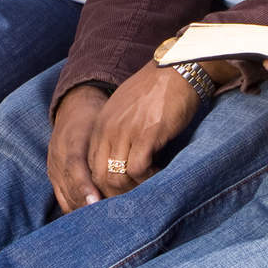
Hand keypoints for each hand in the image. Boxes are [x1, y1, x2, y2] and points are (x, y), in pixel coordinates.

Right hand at [47, 85, 108, 213]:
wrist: (72, 110)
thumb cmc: (95, 117)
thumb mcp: (104, 122)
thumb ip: (116, 141)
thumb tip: (143, 158)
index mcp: (71, 141)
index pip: (74, 166)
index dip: (84, 186)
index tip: (95, 201)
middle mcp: (58, 158)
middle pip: (70, 189)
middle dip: (90, 206)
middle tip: (113, 219)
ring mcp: (54, 171)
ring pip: (67, 200)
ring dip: (87, 213)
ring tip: (110, 223)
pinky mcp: (55, 181)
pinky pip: (65, 203)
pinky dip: (80, 213)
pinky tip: (98, 220)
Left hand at [83, 61, 200, 201]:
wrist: (176, 70)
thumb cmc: (156, 91)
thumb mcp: (125, 109)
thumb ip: (117, 132)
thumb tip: (119, 160)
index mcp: (100, 124)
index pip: (90, 166)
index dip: (103, 185)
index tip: (120, 192)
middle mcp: (108, 130)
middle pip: (99, 176)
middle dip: (115, 193)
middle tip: (134, 196)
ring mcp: (125, 133)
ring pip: (116, 177)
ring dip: (132, 188)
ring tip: (148, 186)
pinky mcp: (146, 135)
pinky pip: (138, 170)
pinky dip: (148, 179)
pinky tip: (159, 174)